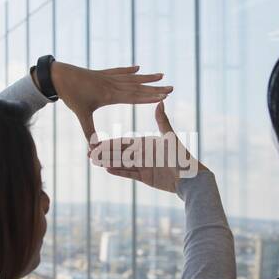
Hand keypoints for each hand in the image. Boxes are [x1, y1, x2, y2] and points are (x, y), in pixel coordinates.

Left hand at [47, 62, 172, 141]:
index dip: (150, 98)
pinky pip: (120, 71)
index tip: (164, 97)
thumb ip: (88, 131)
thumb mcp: (80, 114)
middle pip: (138, 87)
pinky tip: (138, 68)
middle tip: (171, 87)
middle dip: (155, 88)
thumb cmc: (70, 95)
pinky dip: (130, 70)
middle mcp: (112, 84)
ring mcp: (108, 77)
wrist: (59, 76)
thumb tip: (93, 148)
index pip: (134, 97)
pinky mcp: (102, 73)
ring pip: (132, 77)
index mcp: (110, 95)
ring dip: (147, 77)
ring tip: (161, 75)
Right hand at [89, 101, 204, 193]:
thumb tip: (160, 101)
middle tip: (88, 153)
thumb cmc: (181, 156)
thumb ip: (162, 121)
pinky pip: (129, 173)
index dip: (110, 142)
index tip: (97, 142)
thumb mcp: (169, 138)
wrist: (189, 178)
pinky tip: (106, 169)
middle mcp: (143, 153)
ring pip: (122, 163)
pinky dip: (118, 171)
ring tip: (93, 161)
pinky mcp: (145, 177)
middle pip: (120, 153)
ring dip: (108, 162)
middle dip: (104, 153)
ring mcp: (143, 165)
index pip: (124, 142)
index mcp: (146, 142)